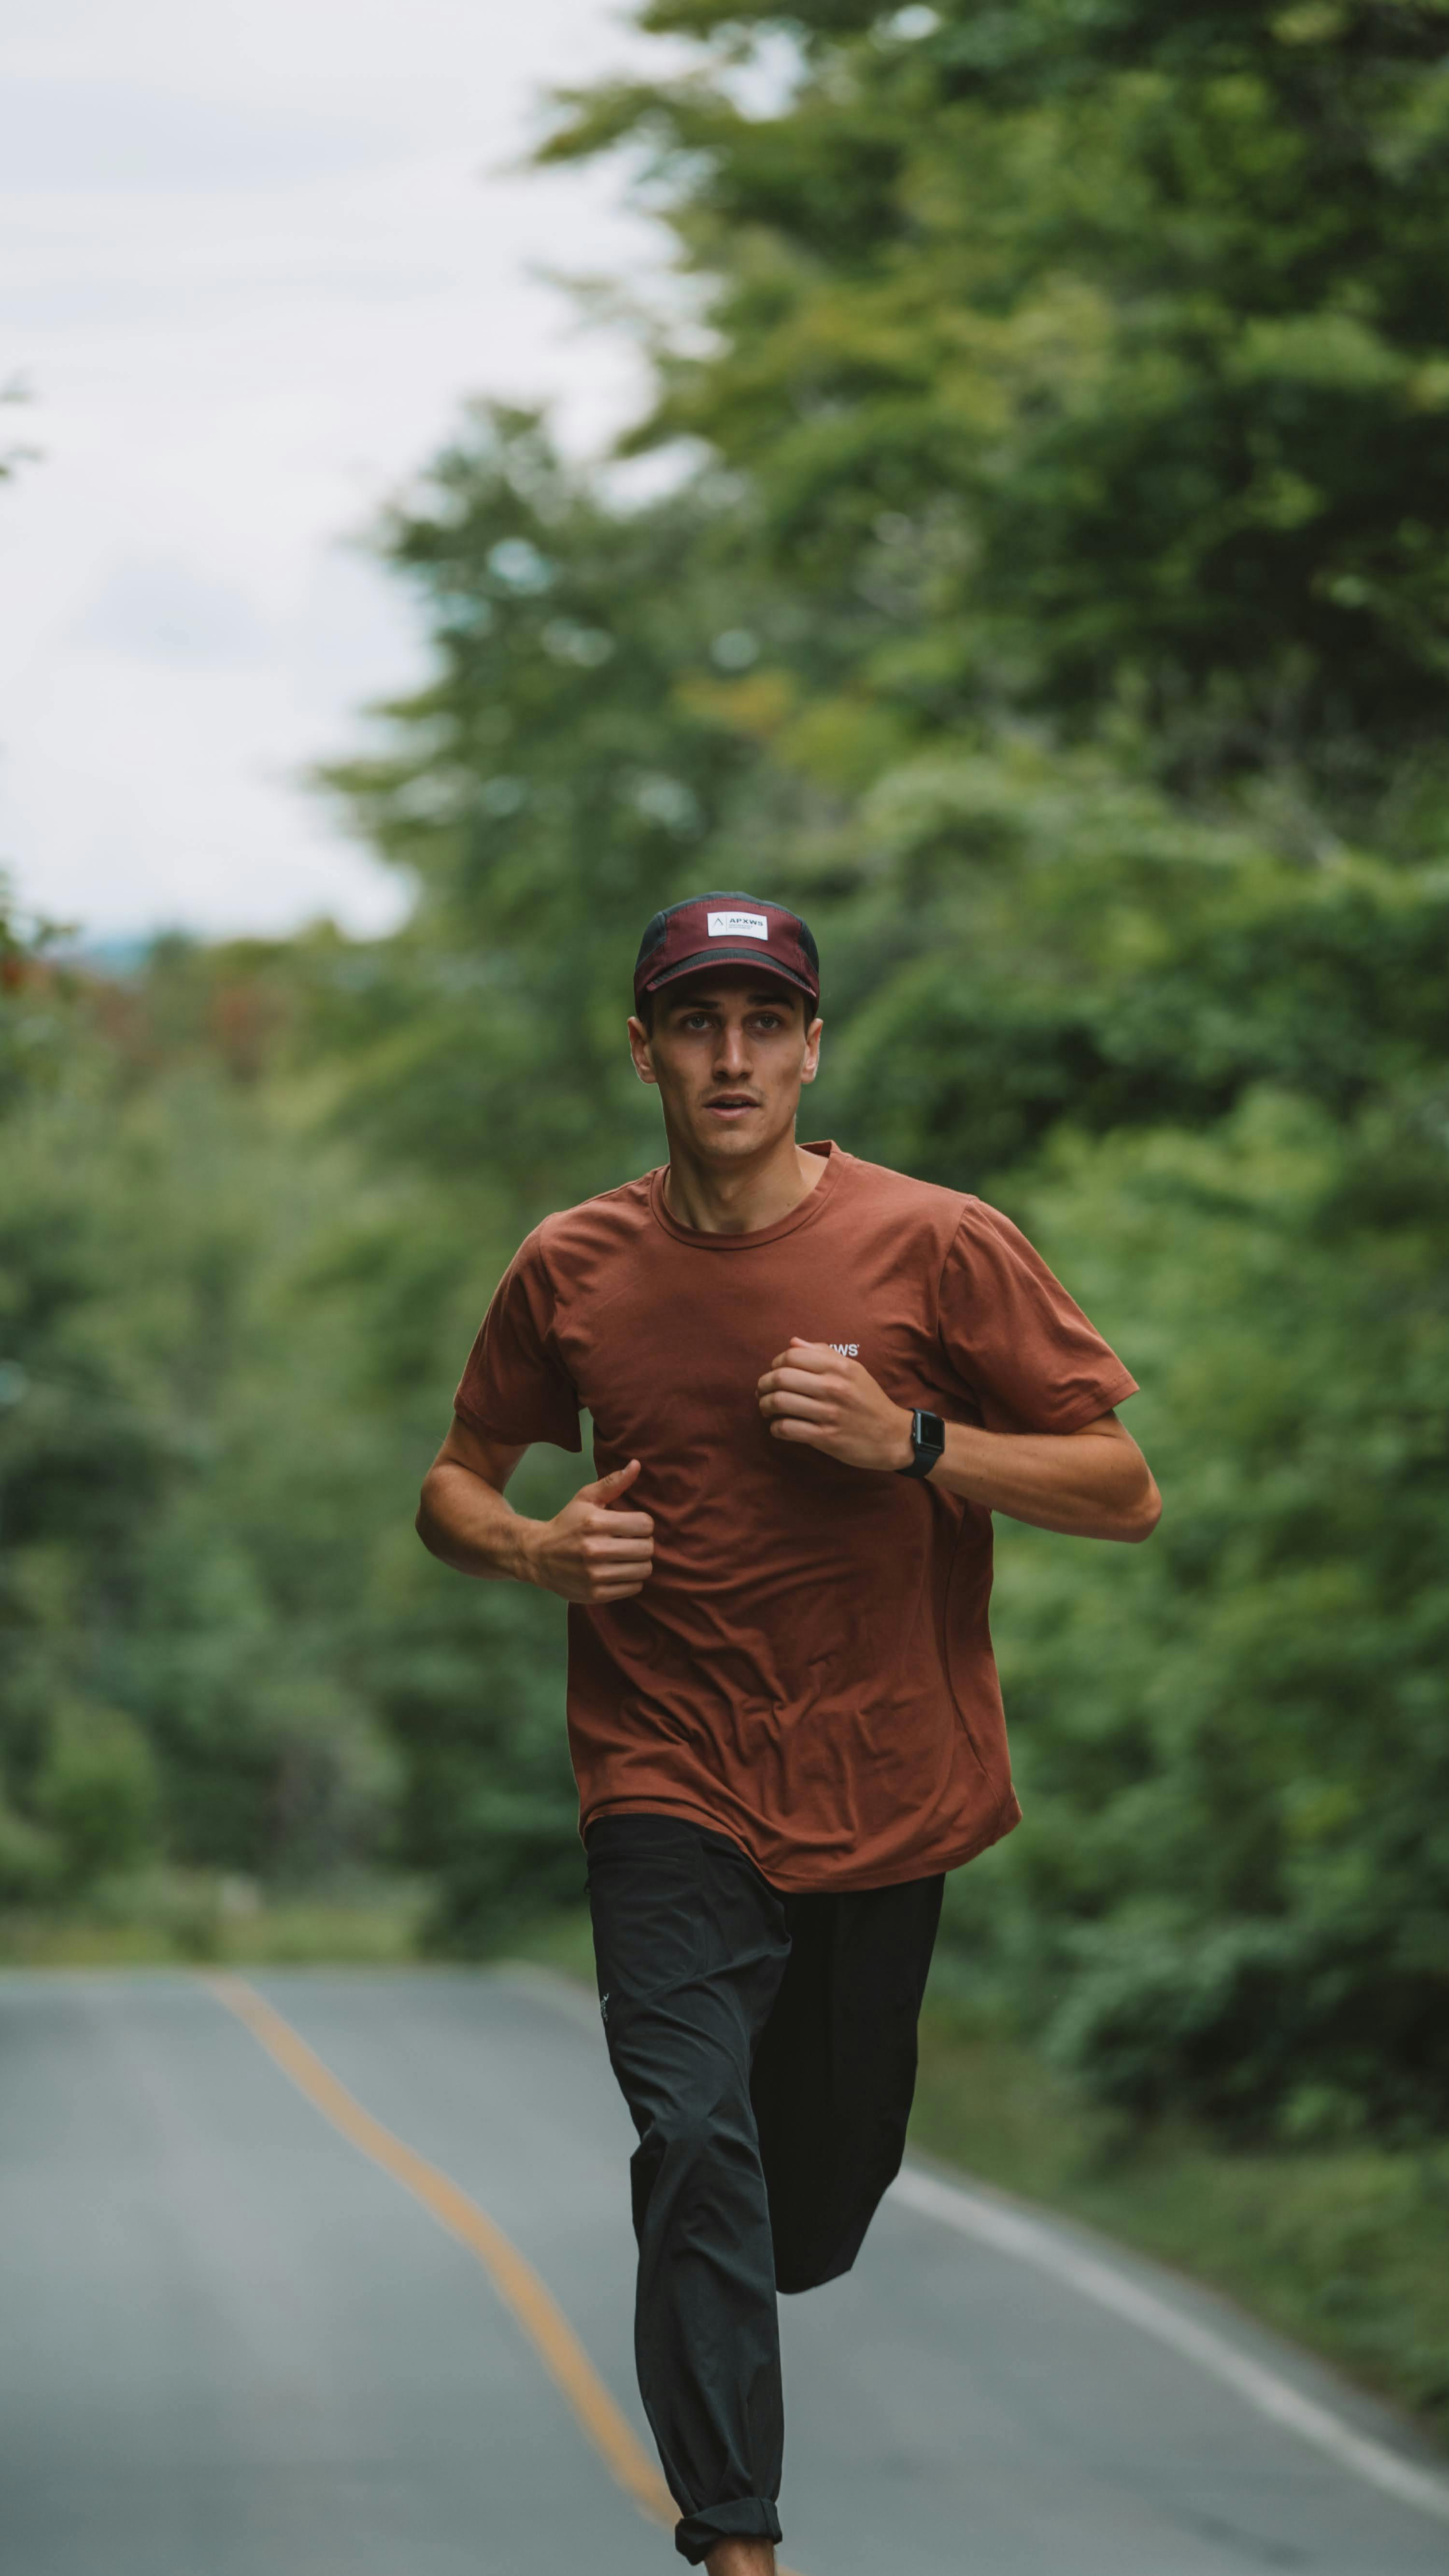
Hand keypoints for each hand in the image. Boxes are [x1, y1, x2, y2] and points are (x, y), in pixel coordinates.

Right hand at [522, 1460, 654, 1601]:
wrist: (537, 1556)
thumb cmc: (567, 1523)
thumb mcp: (585, 1499)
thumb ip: (612, 1483)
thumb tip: (636, 1464)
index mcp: (595, 1523)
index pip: (645, 1524)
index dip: (642, 1524)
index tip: (631, 1525)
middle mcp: (595, 1550)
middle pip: (647, 1549)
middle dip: (642, 1543)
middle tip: (629, 1542)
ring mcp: (595, 1575)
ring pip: (643, 1570)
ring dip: (639, 1563)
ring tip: (625, 1557)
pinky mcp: (595, 1594)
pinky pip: (633, 1588)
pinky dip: (631, 1580)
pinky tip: (618, 1571)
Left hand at [756, 1339, 913, 1472]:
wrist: (893, 1436)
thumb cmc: (869, 1400)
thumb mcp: (854, 1370)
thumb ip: (823, 1354)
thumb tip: (793, 1342)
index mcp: (839, 1367)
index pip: (793, 1356)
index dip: (776, 1363)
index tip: (775, 1371)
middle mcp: (834, 1387)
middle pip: (781, 1378)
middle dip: (764, 1385)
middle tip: (762, 1391)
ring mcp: (829, 1413)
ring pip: (780, 1402)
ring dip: (765, 1406)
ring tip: (767, 1409)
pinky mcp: (826, 1437)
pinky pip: (787, 1428)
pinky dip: (775, 1428)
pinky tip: (778, 1427)